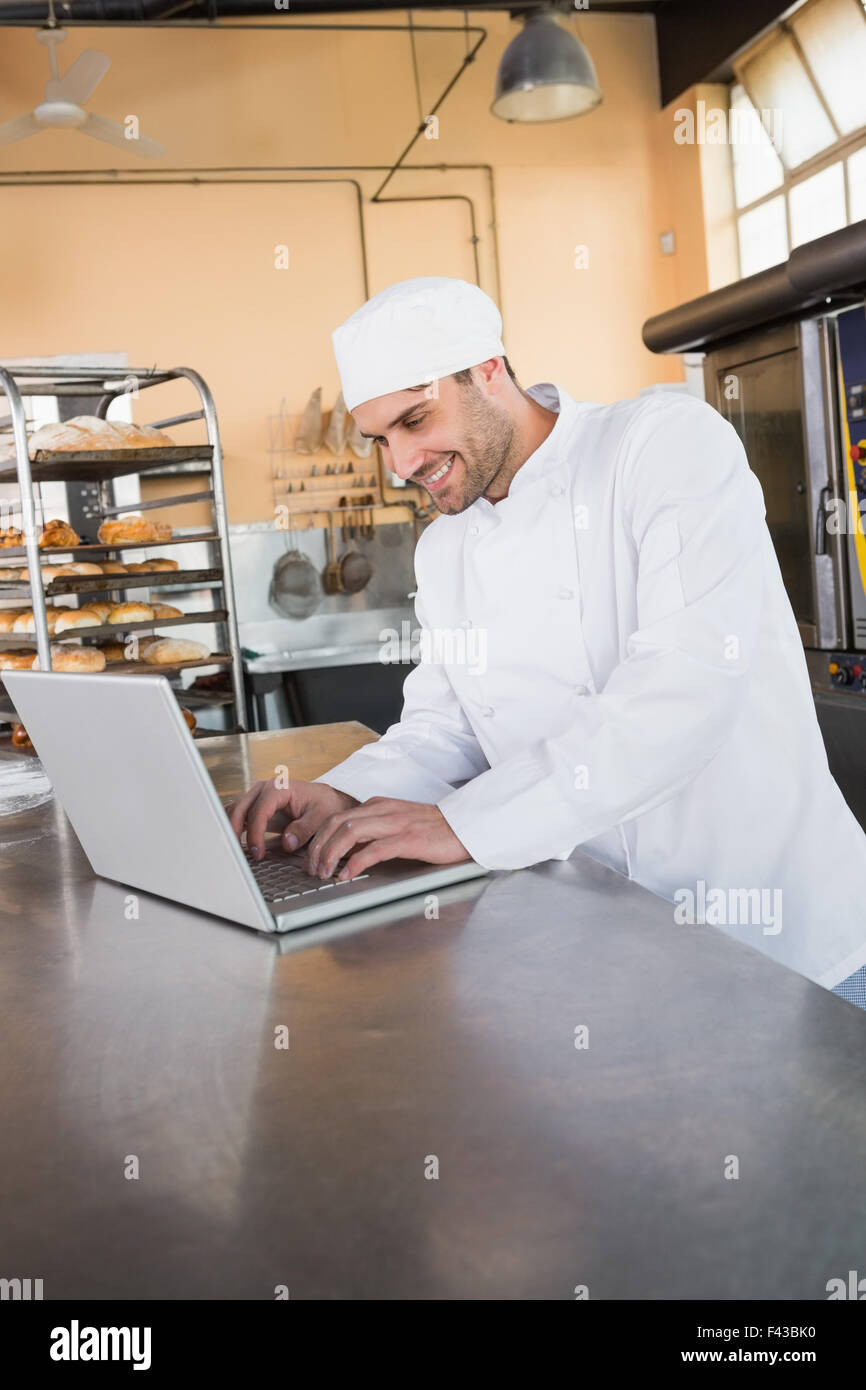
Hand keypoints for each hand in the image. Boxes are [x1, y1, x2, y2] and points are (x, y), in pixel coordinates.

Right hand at [225, 778, 358, 859]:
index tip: (258, 853)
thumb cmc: (324, 805)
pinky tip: (236, 844)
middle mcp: (264, 788)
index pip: (260, 810)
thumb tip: (287, 842)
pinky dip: (234, 828)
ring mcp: (257, 796)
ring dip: (232, 830)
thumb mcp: (322, 817)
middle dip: (236, 832)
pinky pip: (238, 815)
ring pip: (235, 811)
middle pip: (240, 809)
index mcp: (279, 787)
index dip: (256, 833)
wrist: (325, 800)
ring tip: (235, 851)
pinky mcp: (255, 806)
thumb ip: (304, 829)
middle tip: (241, 855)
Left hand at [304, 796, 470, 879]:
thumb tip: (346, 851)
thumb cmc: (433, 829)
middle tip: (312, 868)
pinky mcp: (409, 839)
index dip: (318, 837)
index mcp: (378, 805)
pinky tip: (348, 874)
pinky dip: (355, 863)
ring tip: (324, 872)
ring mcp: (396, 823)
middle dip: (318, 846)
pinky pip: (374, 849)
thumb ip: (373, 831)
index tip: (311, 856)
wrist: (467, 825)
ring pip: (349, 832)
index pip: (336, 816)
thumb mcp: (397, 823)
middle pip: (336, 822)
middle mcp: (383, 810)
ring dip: (331, 854)